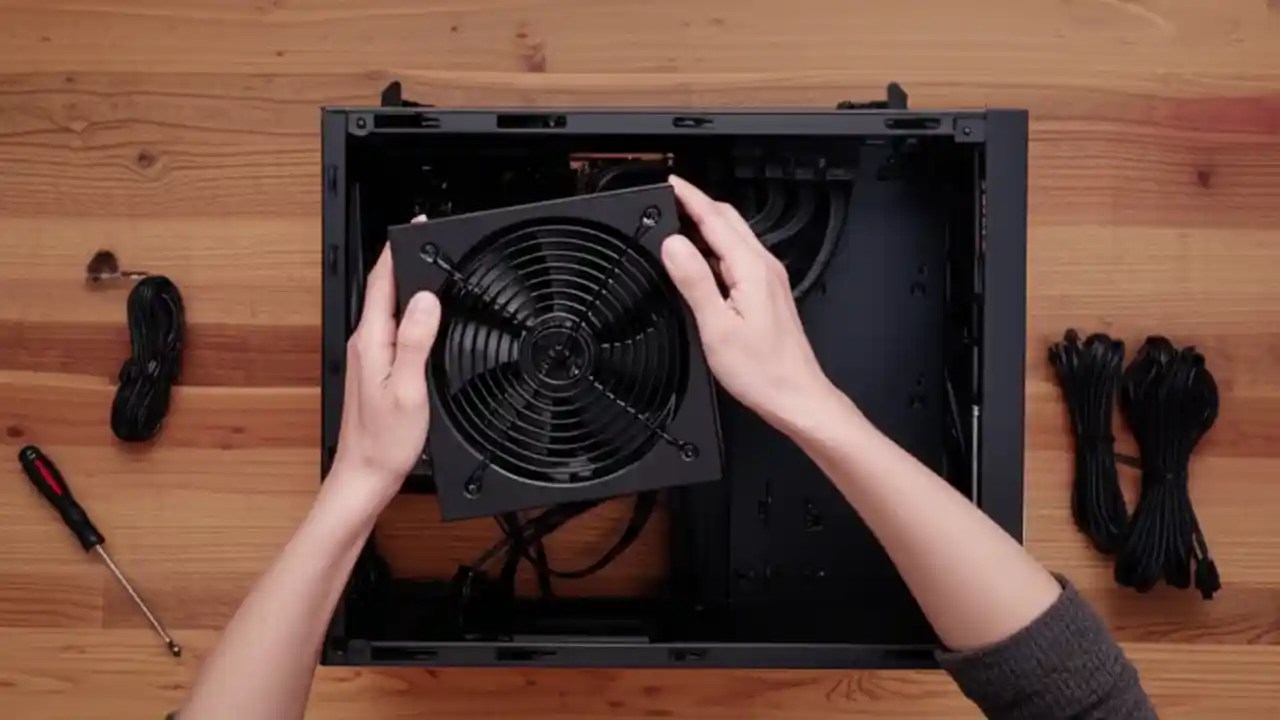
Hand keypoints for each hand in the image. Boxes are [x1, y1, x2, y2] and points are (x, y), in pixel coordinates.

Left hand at [330, 245, 441, 505]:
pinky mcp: (374, 369)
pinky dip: (409, 313)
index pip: (383, 280)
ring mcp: (367, 356)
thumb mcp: (409, 389)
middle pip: (385, 289)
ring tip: (433, 270)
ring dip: (409, 287)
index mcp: (370, 341)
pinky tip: (425, 318)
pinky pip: (391, 328)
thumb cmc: (385, 441)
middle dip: (407, 261)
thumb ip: (416, 341)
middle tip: (433, 243)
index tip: (419, 229)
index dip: (400, 249)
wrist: (365, 475)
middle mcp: (364, 343)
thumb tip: (427, 299)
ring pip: (389, 308)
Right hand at [661, 175, 841, 433]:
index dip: (689, 197)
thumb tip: (673, 244)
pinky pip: (738, 258)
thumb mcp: (717, 327)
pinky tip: (700, 262)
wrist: (796, 396)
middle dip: (697, 204)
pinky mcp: (767, 293)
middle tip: (668, 199)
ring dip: (706, 226)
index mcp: (751, 268)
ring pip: (734, 238)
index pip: (715, 218)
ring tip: (678, 224)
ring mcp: (768, 279)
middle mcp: (764, 267)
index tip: (668, 184)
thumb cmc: (762, 370)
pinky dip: (716, 249)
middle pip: (727, 221)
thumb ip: (694, 281)